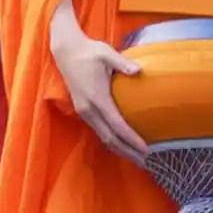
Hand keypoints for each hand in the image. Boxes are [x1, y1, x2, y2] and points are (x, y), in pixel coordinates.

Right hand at [51, 28, 148, 165]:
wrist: (66, 51)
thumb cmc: (89, 51)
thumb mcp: (106, 53)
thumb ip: (122, 63)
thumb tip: (139, 70)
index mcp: (97, 97)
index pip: (116, 124)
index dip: (131, 138)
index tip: (145, 148)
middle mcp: (89, 109)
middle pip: (110, 138)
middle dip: (128, 151)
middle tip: (146, 161)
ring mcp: (84, 111)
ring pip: (103, 137)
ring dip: (120, 149)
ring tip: (137, 157)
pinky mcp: (83, 110)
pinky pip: (99, 131)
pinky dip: (112, 141)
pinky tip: (122, 144)